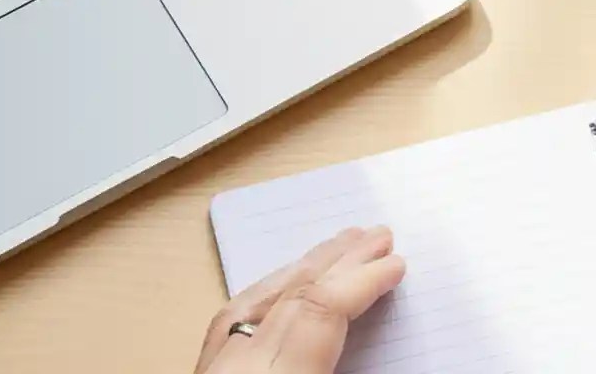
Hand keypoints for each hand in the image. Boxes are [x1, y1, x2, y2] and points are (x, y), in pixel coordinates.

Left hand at [195, 226, 405, 373]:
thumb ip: (352, 364)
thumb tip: (375, 333)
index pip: (319, 308)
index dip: (361, 280)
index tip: (395, 264)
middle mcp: (235, 365)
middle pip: (289, 296)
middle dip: (338, 261)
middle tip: (376, 236)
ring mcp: (210, 368)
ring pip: (253, 301)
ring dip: (302, 269)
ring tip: (337, 248)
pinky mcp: (201, 372)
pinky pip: (233, 320)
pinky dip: (267, 293)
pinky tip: (282, 288)